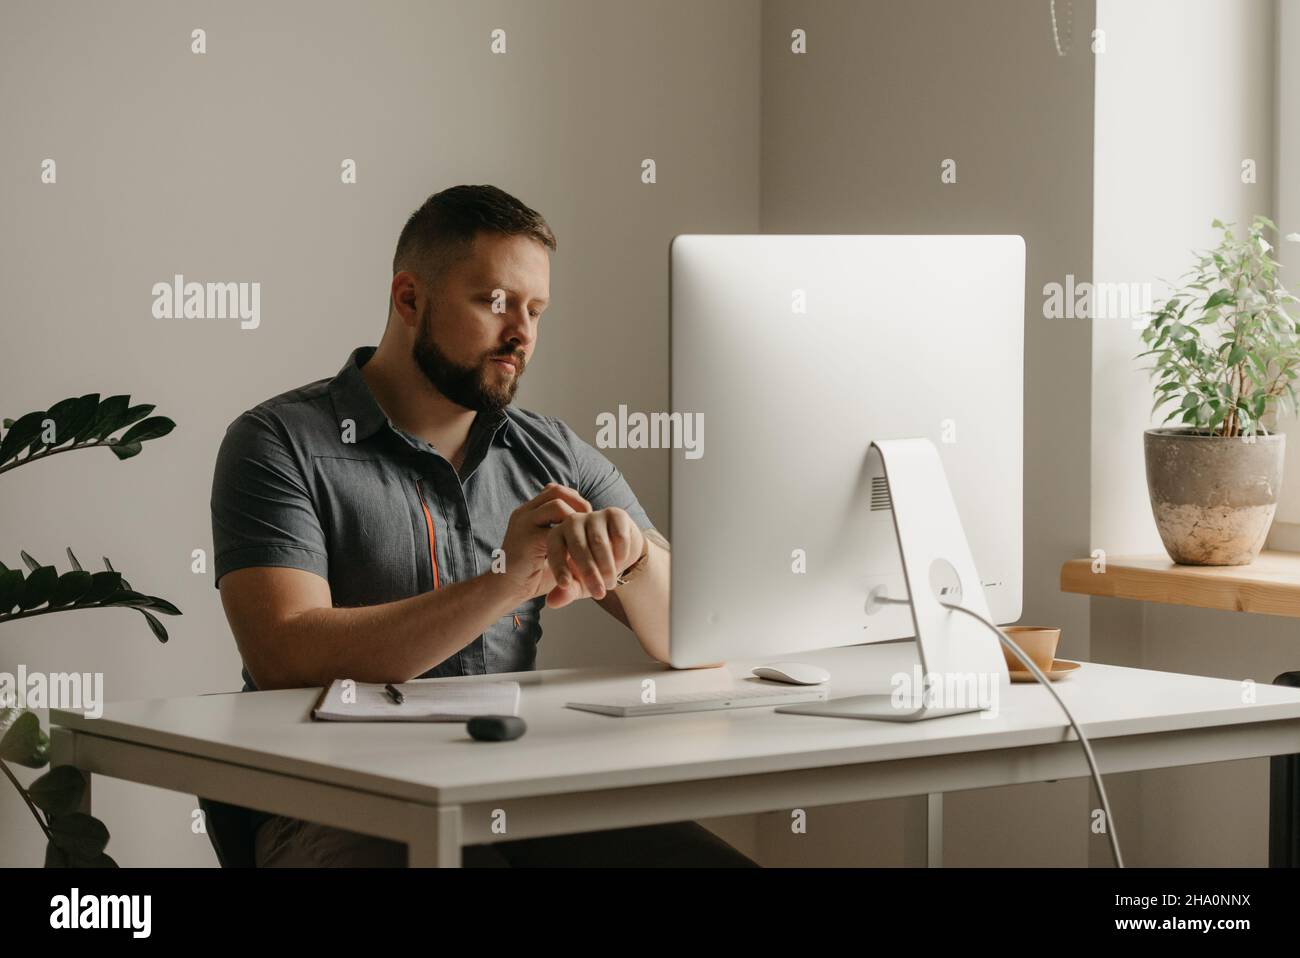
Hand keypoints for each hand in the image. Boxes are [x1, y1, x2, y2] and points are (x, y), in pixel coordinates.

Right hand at [498, 483, 591, 600]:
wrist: (506, 590)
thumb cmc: (532, 572)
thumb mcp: (548, 546)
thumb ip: (561, 532)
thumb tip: (589, 524)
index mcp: (528, 512)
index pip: (554, 490)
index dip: (574, 500)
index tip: (587, 518)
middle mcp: (524, 512)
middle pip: (556, 490)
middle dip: (578, 503)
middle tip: (590, 523)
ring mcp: (524, 524)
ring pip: (557, 505)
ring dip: (576, 519)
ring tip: (584, 538)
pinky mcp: (527, 540)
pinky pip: (555, 531)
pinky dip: (572, 540)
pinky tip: (578, 553)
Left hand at [544, 506, 645, 607]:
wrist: (620, 556)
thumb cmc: (593, 569)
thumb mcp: (579, 584)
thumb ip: (566, 591)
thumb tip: (552, 603)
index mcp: (557, 536)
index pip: (554, 550)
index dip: (559, 567)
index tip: (565, 585)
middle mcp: (572, 522)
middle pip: (578, 546)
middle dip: (589, 573)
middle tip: (599, 593)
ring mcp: (594, 515)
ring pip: (599, 542)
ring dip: (606, 567)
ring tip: (610, 583)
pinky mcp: (615, 514)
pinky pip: (618, 535)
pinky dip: (620, 553)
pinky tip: (620, 561)